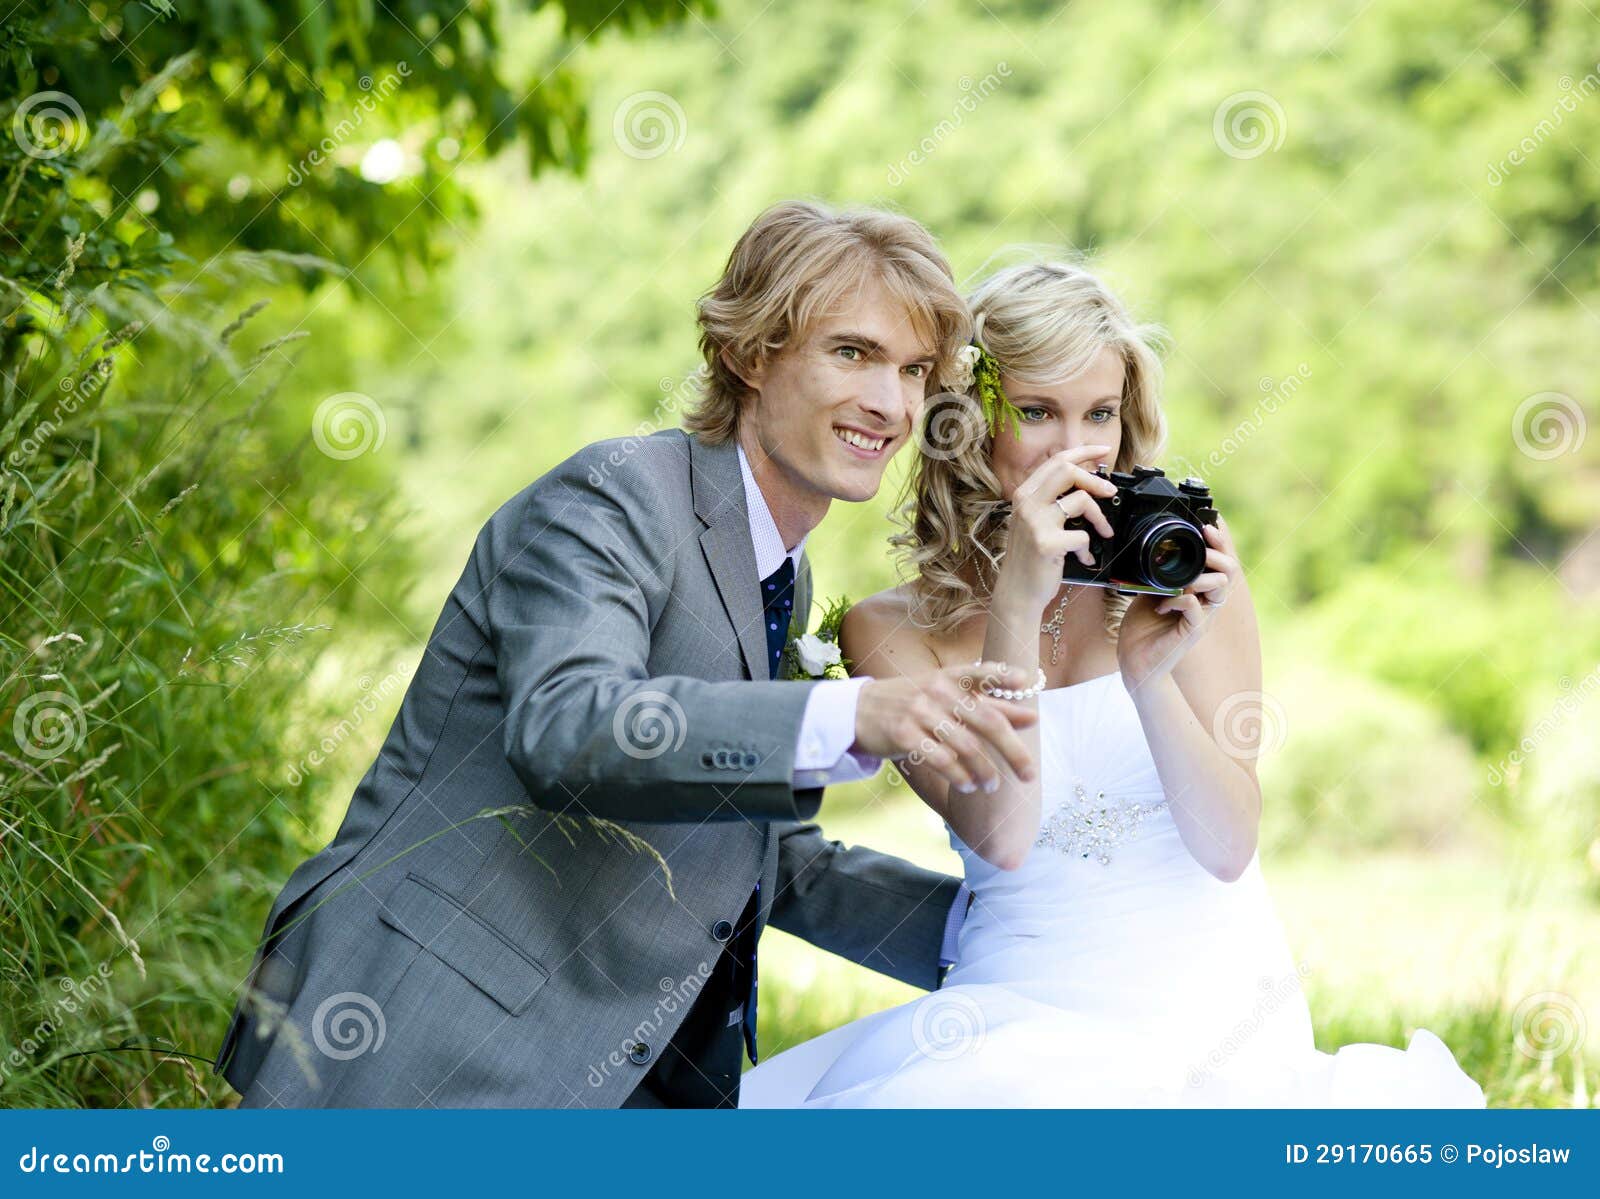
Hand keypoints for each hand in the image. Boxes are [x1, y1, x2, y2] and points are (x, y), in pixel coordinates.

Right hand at [853, 661, 1039, 793]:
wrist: (856, 711)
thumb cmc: (910, 704)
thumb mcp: (943, 697)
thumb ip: (987, 704)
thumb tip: (1031, 716)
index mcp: (949, 678)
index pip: (982, 673)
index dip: (1005, 676)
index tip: (1027, 682)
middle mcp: (937, 691)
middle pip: (987, 721)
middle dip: (1013, 751)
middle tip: (1029, 775)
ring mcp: (920, 712)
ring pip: (966, 746)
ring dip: (985, 771)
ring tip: (992, 786)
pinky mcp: (904, 735)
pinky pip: (941, 759)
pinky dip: (959, 776)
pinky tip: (968, 785)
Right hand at [993, 447, 1117, 615]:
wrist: (1017, 593)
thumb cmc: (1030, 559)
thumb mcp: (1033, 522)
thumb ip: (1050, 500)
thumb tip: (1083, 481)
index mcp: (1024, 495)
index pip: (1056, 461)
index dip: (1083, 451)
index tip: (1103, 451)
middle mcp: (1026, 504)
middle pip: (1067, 471)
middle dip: (1096, 478)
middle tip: (1110, 491)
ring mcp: (1035, 523)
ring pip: (1081, 500)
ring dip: (1100, 518)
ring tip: (1104, 532)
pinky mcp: (1046, 543)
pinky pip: (1082, 537)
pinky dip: (1088, 550)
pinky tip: (1083, 559)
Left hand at [1115, 516, 1242, 688]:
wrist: (1135, 660)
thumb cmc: (1143, 628)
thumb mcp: (1150, 591)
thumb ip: (1160, 573)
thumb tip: (1157, 548)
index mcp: (1199, 592)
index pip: (1220, 563)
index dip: (1219, 543)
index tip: (1208, 526)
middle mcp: (1205, 604)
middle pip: (1229, 572)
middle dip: (1218, 553)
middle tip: (1203, 541)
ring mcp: (1201, 618)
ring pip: (1219, 588)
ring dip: (1200, 575)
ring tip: (1181, 577)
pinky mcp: (1191, 632)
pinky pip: (1195, 607)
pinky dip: (1180, 598)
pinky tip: (1164, 603)